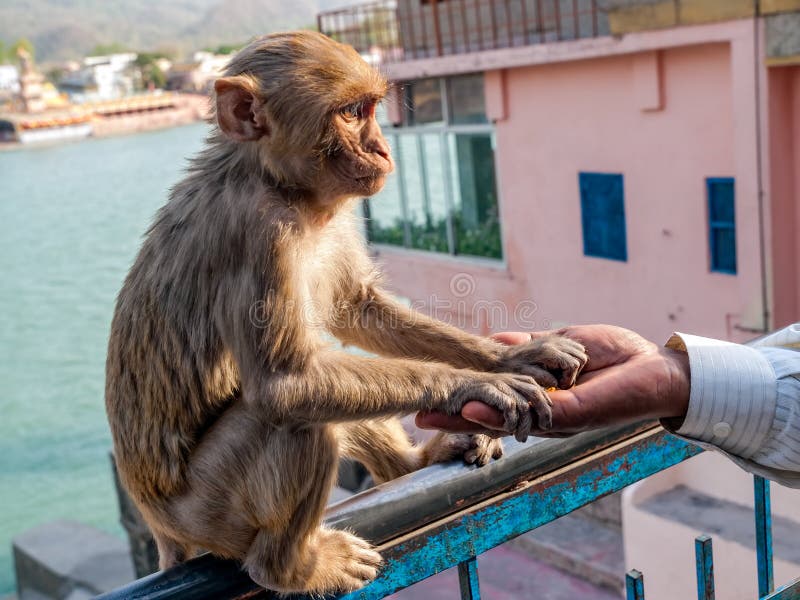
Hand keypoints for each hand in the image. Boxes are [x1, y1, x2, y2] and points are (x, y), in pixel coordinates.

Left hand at [416, 325, 690, 437]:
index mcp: (537, 419)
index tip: (422, 415)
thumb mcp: (577, 411)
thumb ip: (532, 413)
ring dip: (471, 365)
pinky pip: (521, 342)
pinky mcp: (554, 345)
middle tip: (417, 390)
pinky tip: (475, 340)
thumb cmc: (621, 400)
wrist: (655, 371)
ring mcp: (543, 370)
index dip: (456, 417)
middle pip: (486, 392)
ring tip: (437, 362)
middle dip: (454, 392)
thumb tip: (479, 413)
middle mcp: (535, 396)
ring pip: (499, 366)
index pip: (488, 418)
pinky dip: (499, 342)